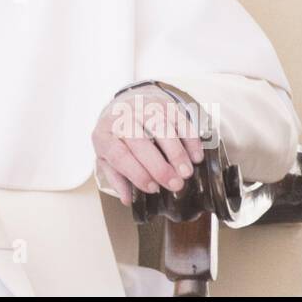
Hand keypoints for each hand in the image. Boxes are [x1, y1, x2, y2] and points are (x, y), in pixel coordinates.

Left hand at [92, 85, 204, 203]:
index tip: (153, 188)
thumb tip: (127, 199)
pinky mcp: (162, 103)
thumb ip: (117, 178)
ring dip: (177, 152)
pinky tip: (196, 156)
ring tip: (186, 173)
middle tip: (175, 184)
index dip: (136, 173)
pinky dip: (190, 139)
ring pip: (161, 128)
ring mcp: (142, 108)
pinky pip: (179, 119)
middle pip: (140, 141)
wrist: (124, 104)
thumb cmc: (116, 137)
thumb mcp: (107, 157)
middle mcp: (121, 118)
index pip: (119, 155)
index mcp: (104, 135)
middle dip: (159, 166)